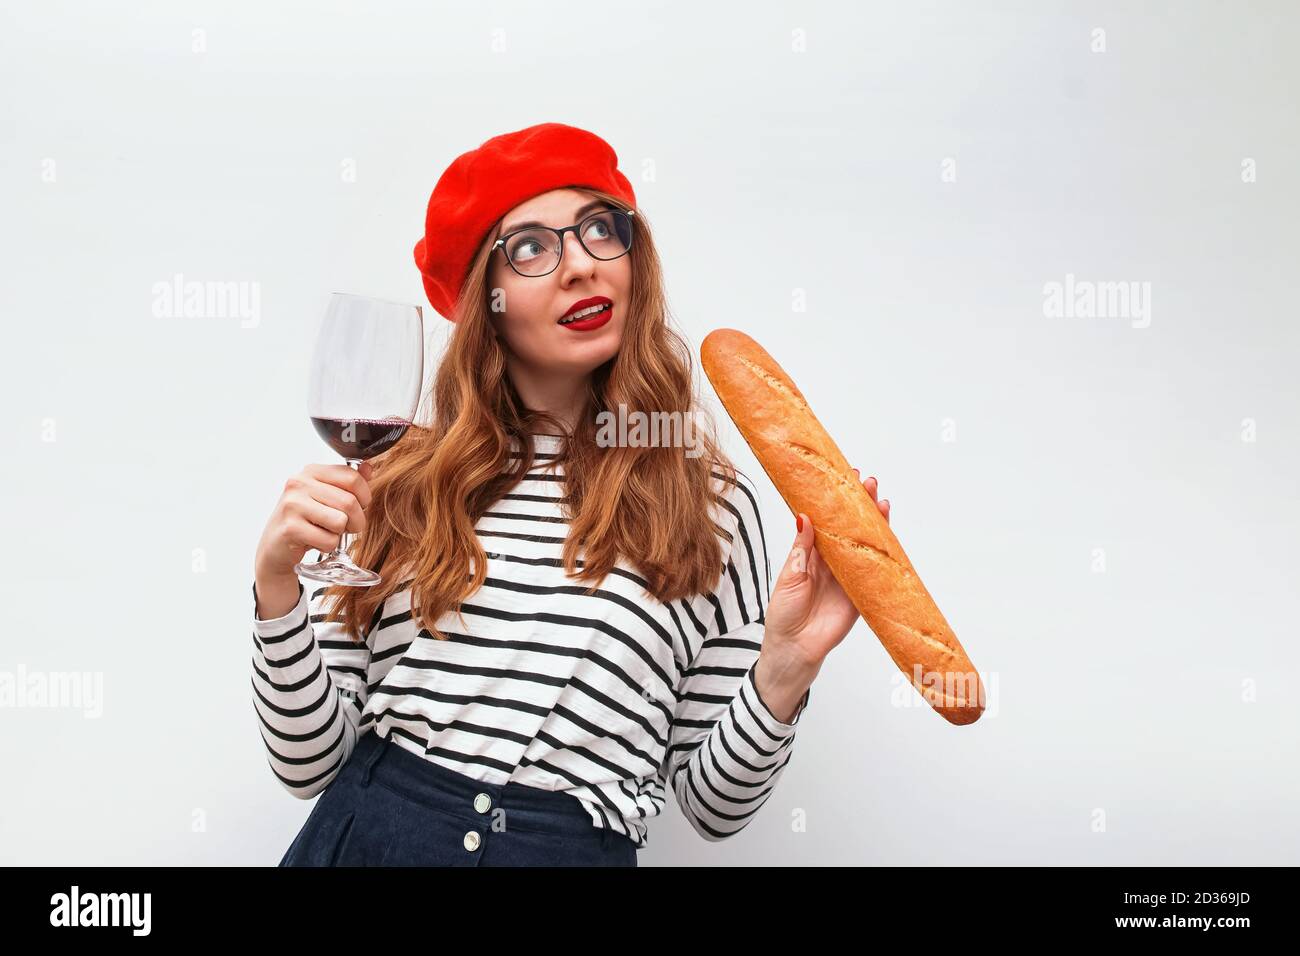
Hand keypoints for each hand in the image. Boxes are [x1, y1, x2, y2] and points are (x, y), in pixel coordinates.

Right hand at [253, 461, 374, 617]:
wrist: (276, 547)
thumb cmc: (306, 520)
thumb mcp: (326, 497)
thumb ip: (348, 482)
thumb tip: (368, 467)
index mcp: (311, 471)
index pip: (353, 478)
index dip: (364, 497)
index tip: (359, 507)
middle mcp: (299, 483)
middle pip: (349, 502)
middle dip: (356, 521)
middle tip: (346, 527)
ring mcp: (292, 505)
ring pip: (340, 521)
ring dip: (339, 534)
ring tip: (325, 532)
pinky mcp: (290, 528)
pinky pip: (329, 540)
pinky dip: (327, 546)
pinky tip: (314, 542)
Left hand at [763, 468, 889, 671]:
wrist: (794, 650)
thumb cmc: (784, 615)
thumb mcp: (789, 577)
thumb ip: (801, 549)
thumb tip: (805, 517)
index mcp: (810, 555)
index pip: (826, 521)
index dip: (835, 501)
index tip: (844, 479)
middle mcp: (832, 562)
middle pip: (850, 529)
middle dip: (860, 506)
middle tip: (867, 483)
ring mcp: (848, 577)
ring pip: (866, 545)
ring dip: (874, 524)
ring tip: (881, 501)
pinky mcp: (861, 594)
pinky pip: (875, 572)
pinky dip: (884, 555)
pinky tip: (889, 536)